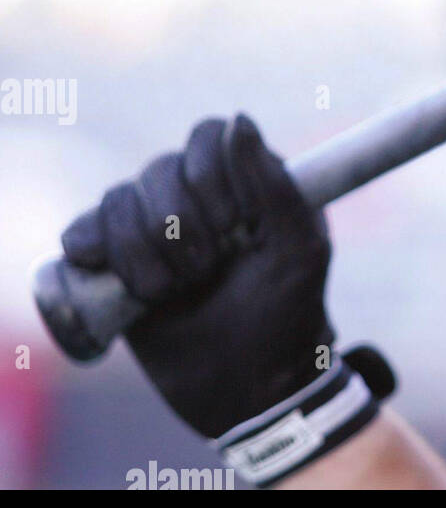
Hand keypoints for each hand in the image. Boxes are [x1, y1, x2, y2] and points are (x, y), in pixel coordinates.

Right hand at [60, 113, 334, 439]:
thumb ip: (274, 184)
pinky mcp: (115, 263)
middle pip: (159, 169)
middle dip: (182, 227)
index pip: (208, 138)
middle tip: (209, 271)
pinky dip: (97, 254)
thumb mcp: (299, 249)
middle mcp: (196, 194)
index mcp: (246, 180)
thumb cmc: (288, 313)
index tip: (236, 226)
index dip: (211, 178)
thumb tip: (239, 121)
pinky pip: (84, 231)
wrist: (249, 387)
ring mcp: (152, 227)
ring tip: (174, 291)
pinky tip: (129, 285)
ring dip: (144, 252)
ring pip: (119, 200)